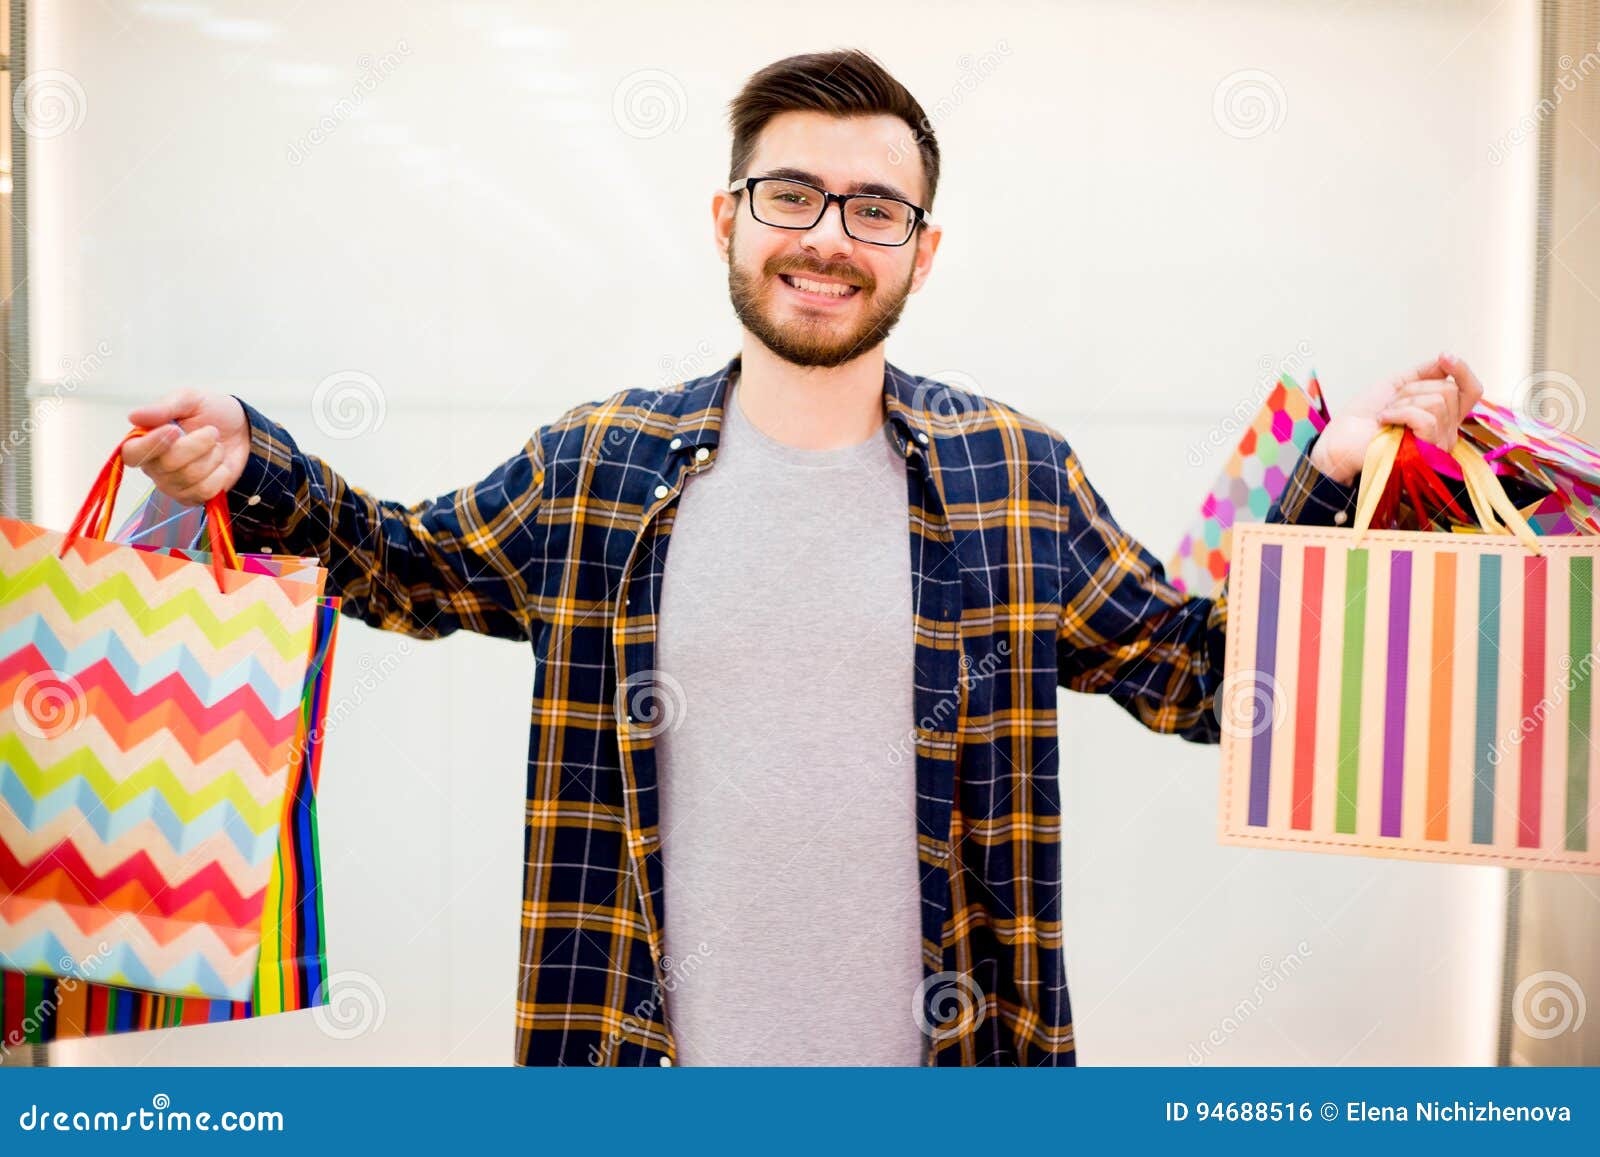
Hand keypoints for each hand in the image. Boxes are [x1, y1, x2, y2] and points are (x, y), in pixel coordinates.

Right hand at [122, 391, 251, 504]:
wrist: (242, 431)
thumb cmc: (211, 412)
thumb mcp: (190, 399)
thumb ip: (163, 407)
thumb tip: (133, 416)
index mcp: (145, 440)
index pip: (132, 453)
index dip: (151, 445)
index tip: (174, 430)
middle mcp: (153, 466)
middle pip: (168, 465)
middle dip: (198, 445)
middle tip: (212, 431)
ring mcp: (172, 485)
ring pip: (189, 478)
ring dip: (212, 457)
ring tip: (216, 446)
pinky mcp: (192, 497)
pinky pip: (204, 491)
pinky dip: (220, 474)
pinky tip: (220, 465)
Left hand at [1308, 353, 1484, 484]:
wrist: (1341, 440)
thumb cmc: (1363, 417)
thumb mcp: (1395, 385)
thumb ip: (1423, 373)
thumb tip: (1445, 359)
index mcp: (1442, 416)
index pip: (1472, 391)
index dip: (1462, 370)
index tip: (1443, 356)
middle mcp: (1447, 431)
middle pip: (1449, 390)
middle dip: (1413, 388)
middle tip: (1391, 403)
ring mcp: (1439, 443)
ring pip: (1438, 401)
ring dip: (1404, 401)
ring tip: (1386, 415)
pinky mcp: (1427, 451)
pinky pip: (1427, 418)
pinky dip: (1401, 412)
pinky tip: (1385, 420)